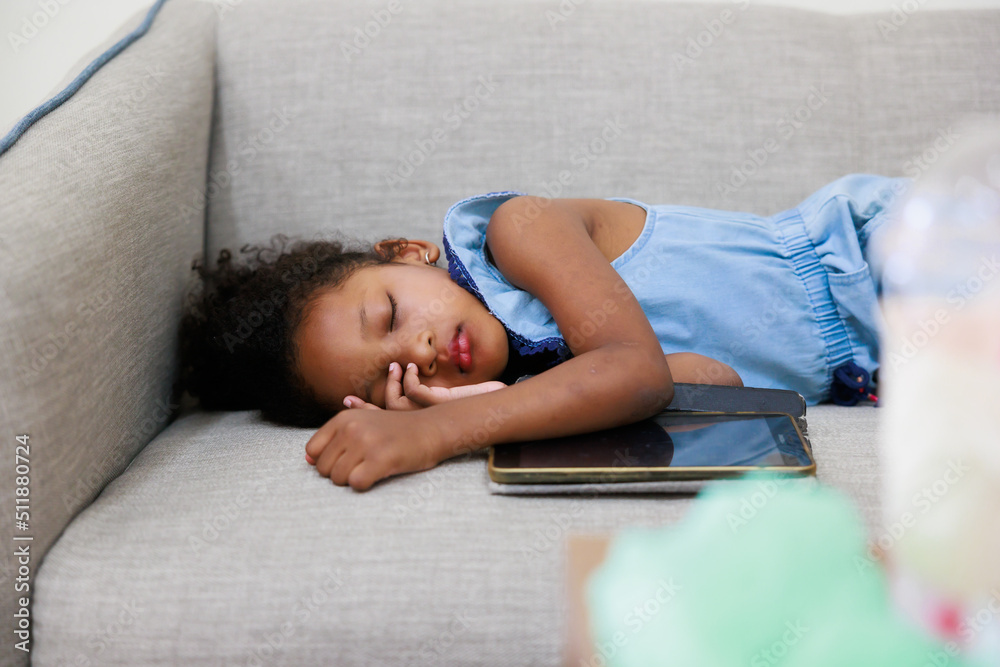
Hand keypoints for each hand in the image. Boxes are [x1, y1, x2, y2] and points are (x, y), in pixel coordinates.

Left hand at [304, 409, 445, 490]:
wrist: (432, 429)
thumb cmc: (397, 430)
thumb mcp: (364, 423)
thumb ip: (335, 438)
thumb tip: (306, 459)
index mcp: (343, 418)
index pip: (312, 451)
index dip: (328, 461)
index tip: (348, 459)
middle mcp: (351, 428)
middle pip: (324, 468)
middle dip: (341, 473)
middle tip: (364, 465)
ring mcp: (366, 443)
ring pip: (338, 479)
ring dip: (354, 480)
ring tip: (373, 468)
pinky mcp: (380, 459)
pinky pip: (356, 484)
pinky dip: (366, 485)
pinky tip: (379, 474)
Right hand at [343, 362, 506, 410]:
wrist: (492, 408)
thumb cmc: (467, 408)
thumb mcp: (436, 406)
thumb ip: (419, 402)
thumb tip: (402, 388)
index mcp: (415, 428)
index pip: (383, 426)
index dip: (363, 416)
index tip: (347, 402)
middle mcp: (419, 425)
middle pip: (382, 420)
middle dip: (363, 409)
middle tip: (348, 399)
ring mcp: (427, 415)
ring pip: (395, 404)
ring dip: (391, 384)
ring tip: (395, 368)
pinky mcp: (437, 403)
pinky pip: (413, 390)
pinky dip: (409, 377)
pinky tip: (411, 367)